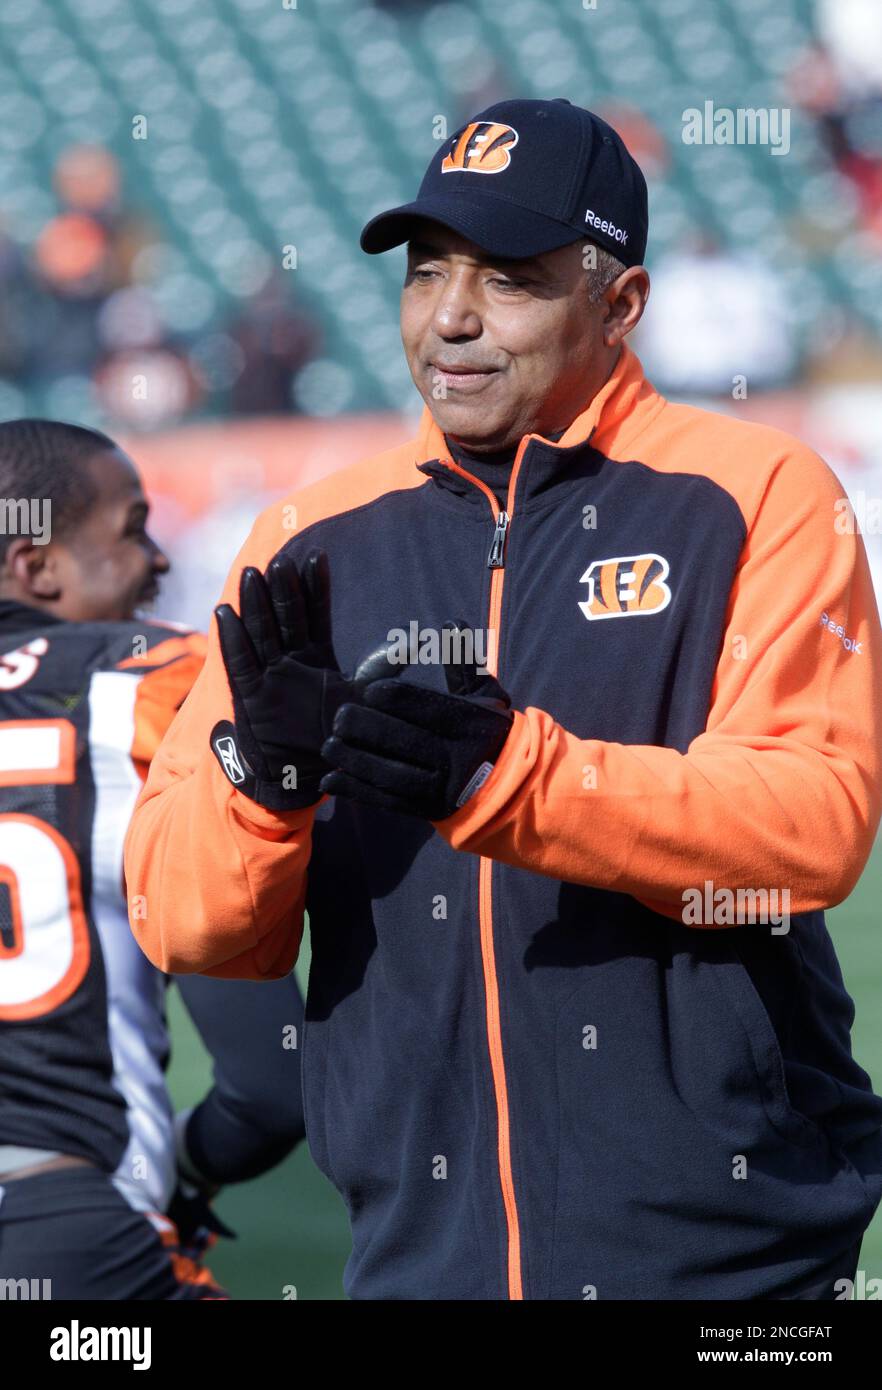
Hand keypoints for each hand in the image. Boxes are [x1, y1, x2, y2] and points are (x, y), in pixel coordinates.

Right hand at [212, 548, 399, 809]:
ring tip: (253, 574)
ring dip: (256, 604)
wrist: (306, 773)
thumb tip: (412, 645)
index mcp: (316, 654)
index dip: (315, 586)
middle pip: (286, 616)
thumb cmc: (334, 733)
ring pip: (261, 632)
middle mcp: (290, 659)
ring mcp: (269, 675)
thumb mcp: (363, 697)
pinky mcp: (250, 695)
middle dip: (284, 589)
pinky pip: (239, 663)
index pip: (315, 612)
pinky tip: (225, 613)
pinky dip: (232, 640)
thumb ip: (381, 669)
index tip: (317, 556)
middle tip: (281, 560)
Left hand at [320, 621, 513, 819]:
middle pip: (406, 741)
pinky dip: (357, 791)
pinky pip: (387, 802)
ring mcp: (440, 788)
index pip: (428, 709)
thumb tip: (451, 626)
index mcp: (469, 725)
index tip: (368, 690)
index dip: (396, 699)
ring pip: (392, 775)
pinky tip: (330, 780)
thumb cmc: (489, 732)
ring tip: (329, 746)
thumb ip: (465, 663)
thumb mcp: (486, 696)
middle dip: (368, 728)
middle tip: (340, 716)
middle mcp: (455, 758)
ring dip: (356, 761)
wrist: (508, 787)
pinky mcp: (426, 811)